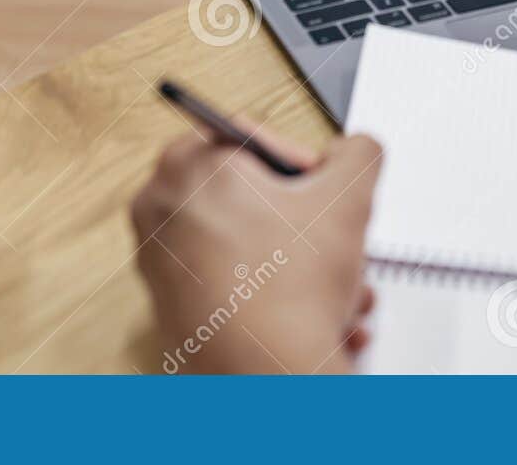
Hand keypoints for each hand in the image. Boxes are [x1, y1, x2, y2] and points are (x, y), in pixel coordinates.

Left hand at [132, 117, 382, 373]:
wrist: (267, 379)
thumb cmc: (288, 292)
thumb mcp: (346, 198)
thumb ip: (357, 154)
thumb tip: (354, 151)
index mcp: (186, 164)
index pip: (254, 137)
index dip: (301, 163)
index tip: (321, 189)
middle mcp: (159, 210)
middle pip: (252, 195)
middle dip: (308, 222)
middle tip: (333, 238)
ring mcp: (159, 262)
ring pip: (249, 242)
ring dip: (303, 261)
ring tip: (340, 287)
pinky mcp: (170, 307)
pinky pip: (233, 281)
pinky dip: (277, 291)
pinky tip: (319, 314)